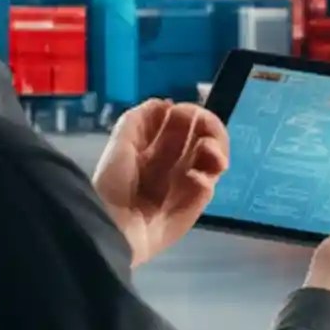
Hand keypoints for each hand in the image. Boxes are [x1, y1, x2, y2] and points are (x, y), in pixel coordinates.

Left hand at [93, 100, 229, 268]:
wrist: (113, 226)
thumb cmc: (113, 184)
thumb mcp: (120, 143)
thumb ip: (140, 118)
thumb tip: (167, 103)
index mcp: (158, 147)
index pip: (187, 123)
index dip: (193, 115)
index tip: (192, 113)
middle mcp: (176, 163)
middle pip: (207, 137)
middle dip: (211, 129)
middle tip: (208, 133)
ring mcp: (188, 184)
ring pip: (215, 160)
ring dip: (216, 150)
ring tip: (208, 153)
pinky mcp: (195, 205)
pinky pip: (208, 186)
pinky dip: (206, 177)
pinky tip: (193, 179)